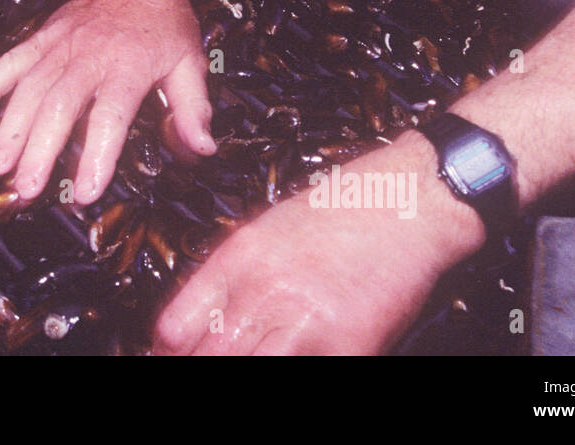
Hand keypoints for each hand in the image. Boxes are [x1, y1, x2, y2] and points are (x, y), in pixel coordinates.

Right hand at [0, 0, 218, 204]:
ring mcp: (59, 45)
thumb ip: (193, 108)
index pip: (110, 116)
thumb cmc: (165, 21)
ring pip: (27, 89)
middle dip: (38, 151)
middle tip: (25, 192)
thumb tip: (201, 150)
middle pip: (58, 106)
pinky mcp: (41, 36)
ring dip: (8, 130)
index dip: (96, 155)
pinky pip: (9, 62)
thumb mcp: (191, 61)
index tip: (84, 193)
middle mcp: (88, 56)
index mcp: (128, 67)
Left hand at [154, 141, 480, 354]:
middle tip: (206, 363)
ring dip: (242, 370)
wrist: (408, 200)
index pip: (174, 328)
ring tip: (256, 359)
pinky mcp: (346, 346)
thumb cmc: (344, 210)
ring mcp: (303, 322)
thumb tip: (198, 323)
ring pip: (244, 369)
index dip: (165, 354)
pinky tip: (293, 360)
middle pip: (203, 358)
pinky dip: (290, 374)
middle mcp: (262, 291)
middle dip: (199, 367)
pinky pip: (303, 375)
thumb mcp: (266, 230)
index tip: (169, 357)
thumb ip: (229, 277)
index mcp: (237, 259)